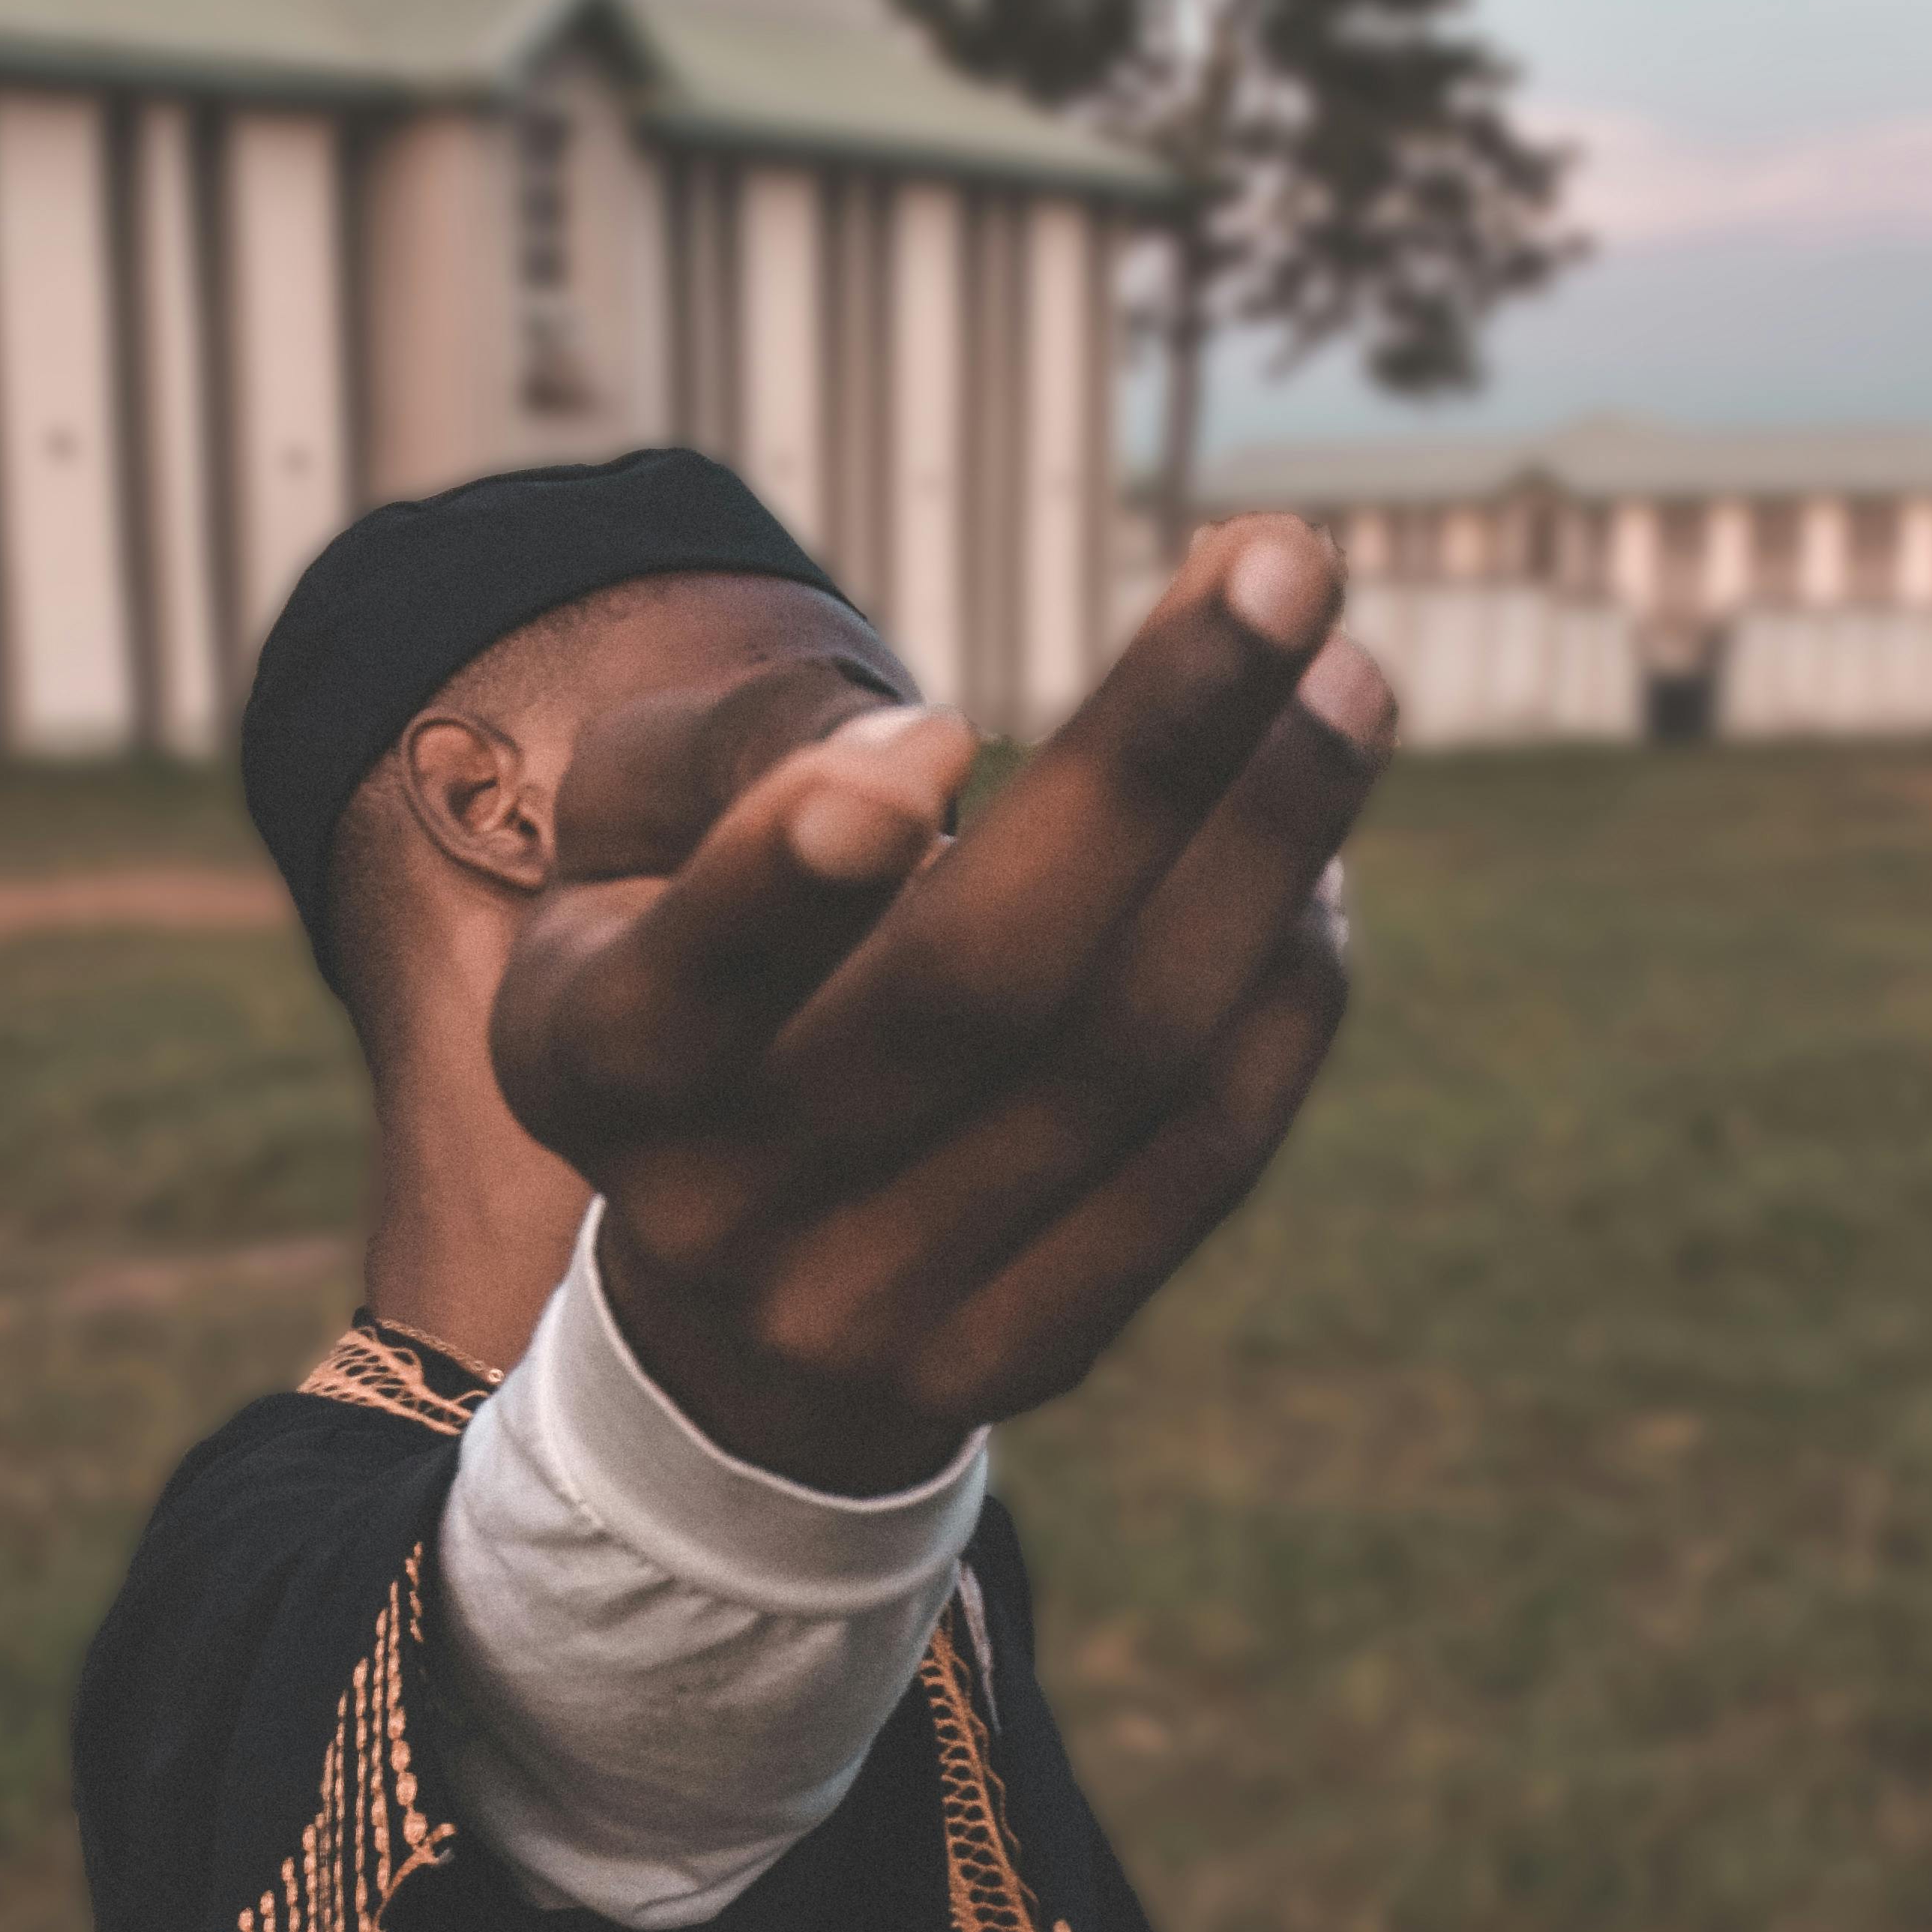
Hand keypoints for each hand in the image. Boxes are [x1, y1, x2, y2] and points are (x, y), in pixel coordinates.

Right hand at [489, 520, 1392, 1493]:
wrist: (731, 1293)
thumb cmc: (695, 970)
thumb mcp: (639, 837)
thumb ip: (738, 754)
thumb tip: (932, 763)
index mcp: (587, 1063)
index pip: (690, 981)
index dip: (800, 872)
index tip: (939, 727)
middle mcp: (717, 1215)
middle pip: (969, 993)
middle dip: (1151, 763)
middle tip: (1290, 568)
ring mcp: (871, 1314)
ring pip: (1117, 1071)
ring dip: (1263, 854)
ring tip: (1344, 690)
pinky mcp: (1007, 1364)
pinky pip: (1190, 1168)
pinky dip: (1277, 1002)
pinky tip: (1312, 866)